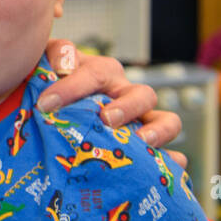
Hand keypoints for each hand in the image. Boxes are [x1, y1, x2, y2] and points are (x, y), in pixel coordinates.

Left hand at [38, 39, 184, 166]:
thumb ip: (55, 54)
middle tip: (106, 120)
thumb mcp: (46, 64)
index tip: (46, 104)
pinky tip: (171, 165)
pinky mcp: (145, 149)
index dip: (71, 87)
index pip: (95, 73)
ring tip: (142, 142)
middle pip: (142, 95)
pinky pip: (171, 155)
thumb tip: (64, 65)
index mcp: (102, 73)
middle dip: (127, 107)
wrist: (50, 112)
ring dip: (158, 131)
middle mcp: (126, 96)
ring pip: (167, 121)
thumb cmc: (49, 86)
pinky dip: (174, 160)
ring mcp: (140, 123)